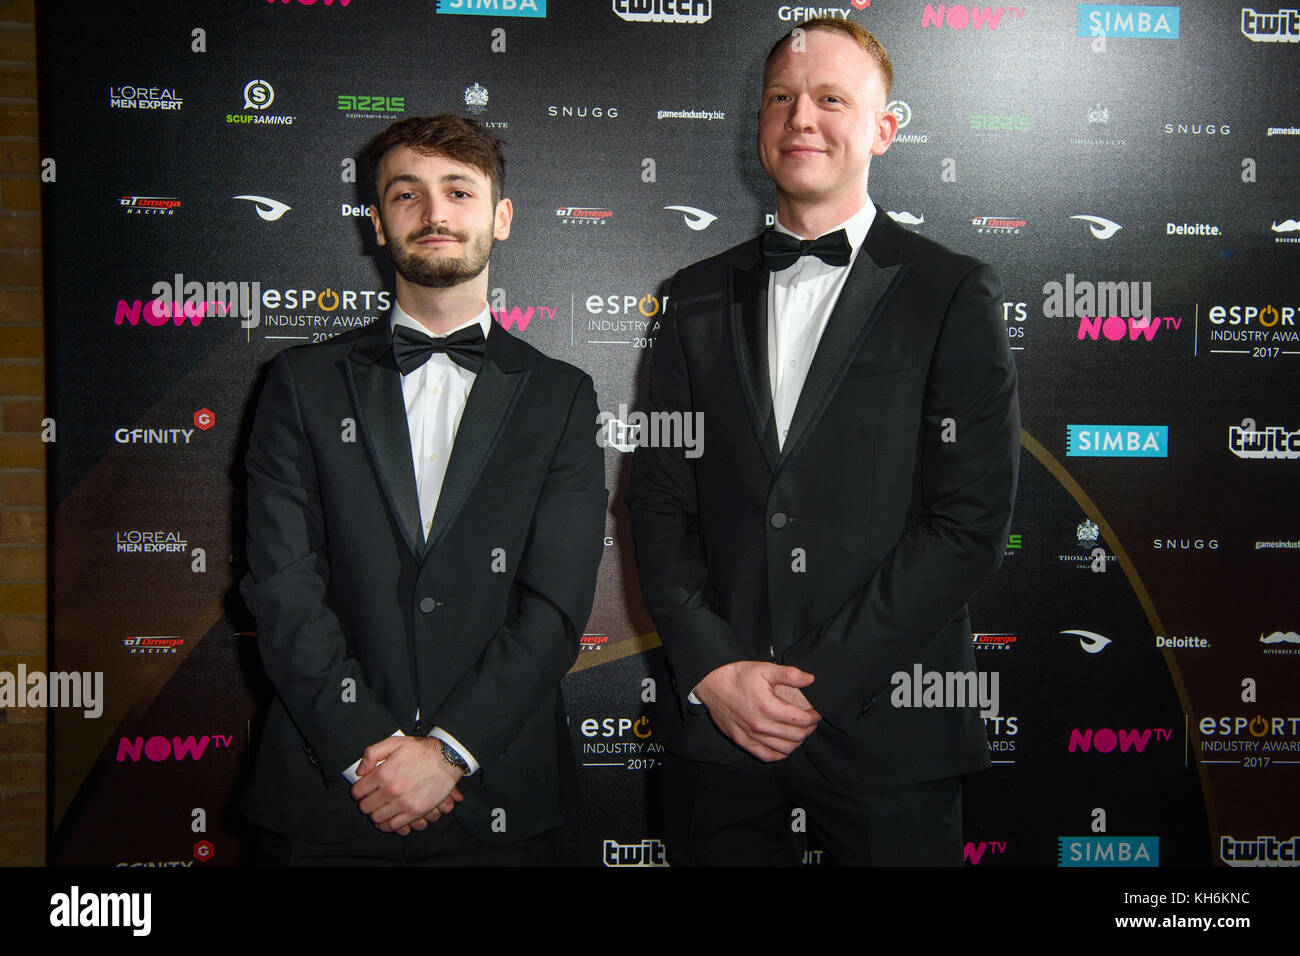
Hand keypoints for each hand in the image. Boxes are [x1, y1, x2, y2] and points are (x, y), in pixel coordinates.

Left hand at [350, 736, 463, 834]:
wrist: (446, 759)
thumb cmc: (421, 750)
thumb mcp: (394, 742)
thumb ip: (372, 754)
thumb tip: (361, 771)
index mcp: (383, 773)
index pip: (357, 792)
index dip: (358, 791)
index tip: (363, 790)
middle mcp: (391, 790)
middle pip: (365, 807)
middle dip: (365, 803)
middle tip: (371, 799)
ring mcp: (403, 803)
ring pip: (377, 818)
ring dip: (375, 814)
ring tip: (380, 808)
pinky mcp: (415, 812)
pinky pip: (393, 826)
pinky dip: (387, 824)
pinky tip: (388, 817)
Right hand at [693, 661, 819, 761]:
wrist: (710, 684)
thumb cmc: (737, 675)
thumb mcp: (764, 669)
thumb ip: (789, 674)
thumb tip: (811, 680)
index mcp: (767, 707)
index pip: (801, 720)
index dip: (814, 717)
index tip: (816, 712)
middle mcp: (759, 725)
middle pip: (796, 736)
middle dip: (808, 729)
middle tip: (810, 721)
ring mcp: (750, 736)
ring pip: (784, 749)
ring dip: (797, 742)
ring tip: (799, 731)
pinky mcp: (742, 741)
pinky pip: (767, 756)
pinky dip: (780, 753)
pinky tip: (784, 743)